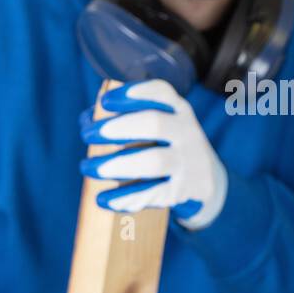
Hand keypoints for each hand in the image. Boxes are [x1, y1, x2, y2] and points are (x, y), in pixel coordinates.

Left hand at [79, 79, 227, 229]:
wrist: (206, 180)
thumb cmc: (166, 145)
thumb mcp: (159, 125)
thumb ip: (124, 119)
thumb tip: (87, 120)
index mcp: (177, 110)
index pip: (161, 93)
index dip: (134, 94)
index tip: (105, 101)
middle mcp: (185, 132)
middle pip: (155, 124)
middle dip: (119, 128)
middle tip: (87, 135)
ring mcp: (187, 162)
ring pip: (154, 161)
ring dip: (118, 164)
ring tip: (87, 168)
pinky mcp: (183, 190)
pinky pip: (153, 194)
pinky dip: (127, 197)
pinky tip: (103, 199)